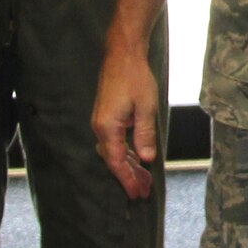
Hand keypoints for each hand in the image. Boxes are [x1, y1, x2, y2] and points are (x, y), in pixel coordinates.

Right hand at [92, 43, 160, 199]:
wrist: (122, 55)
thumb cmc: (135, 78)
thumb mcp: (146, 107)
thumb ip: (144, 135)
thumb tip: (146, 159)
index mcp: (108, 127)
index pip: (117, 162)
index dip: (127, 179)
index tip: (137, 193)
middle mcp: (100, 127)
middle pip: (113, 160)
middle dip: (128, 176)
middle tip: (143, 192)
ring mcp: (101, 122)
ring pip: (113, 152)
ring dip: (127, 166)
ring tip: (142, 179)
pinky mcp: (106, 117)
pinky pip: (114, 142)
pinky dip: (125, 153)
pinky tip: (136, 159)